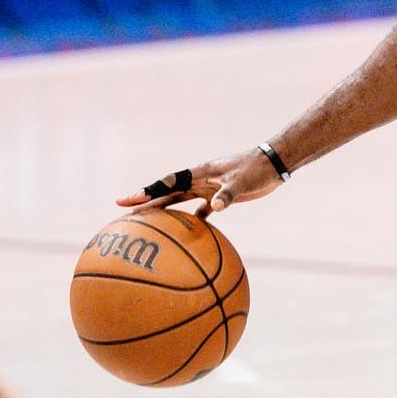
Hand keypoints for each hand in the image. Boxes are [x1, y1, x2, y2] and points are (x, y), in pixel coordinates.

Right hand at [116, 148, 281, 217]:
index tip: (128, 200)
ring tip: (145, 221)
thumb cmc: (256, 169)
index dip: (148, 191)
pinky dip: (193, 221)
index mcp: (199, 173)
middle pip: (167, 192)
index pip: (167, 183)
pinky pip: (200, 210)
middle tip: (123, 211)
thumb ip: (227, 195)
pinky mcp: (220, 196)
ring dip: (163, 211)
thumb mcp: (241, 181)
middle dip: (145, 201)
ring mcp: (208, 188)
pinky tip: (185, 233)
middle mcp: (199, 180)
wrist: (273, 164)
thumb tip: (214, 208)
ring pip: (179, 201)